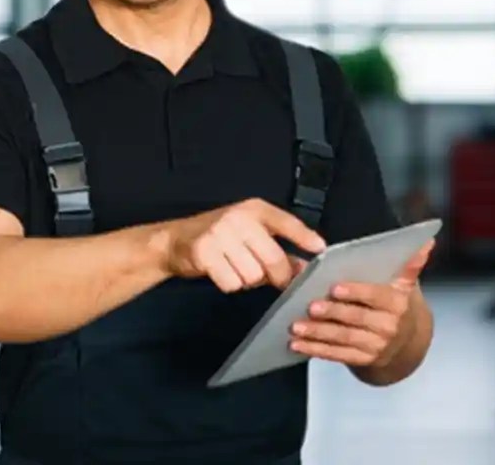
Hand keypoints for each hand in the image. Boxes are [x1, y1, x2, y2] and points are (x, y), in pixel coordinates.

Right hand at [164, 198, 326, 292]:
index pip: (285, 222)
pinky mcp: (204, 253)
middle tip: (272, 280)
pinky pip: (232, 283)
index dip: (303, 236)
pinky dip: (229, 284)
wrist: (174, 240)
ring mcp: (220, 234)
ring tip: (235, 267)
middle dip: (277, 276)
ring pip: (253, 275)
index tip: (320, 248)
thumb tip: (303, 267)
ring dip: (247, 280)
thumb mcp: (248, 234)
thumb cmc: (218, 238)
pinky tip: (220, 272)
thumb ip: (276, 248)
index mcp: (253, 209)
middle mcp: (238, 218)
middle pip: (273, 259)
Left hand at [288, 240, 433, 366]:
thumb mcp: (404, 283)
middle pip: (356, 318)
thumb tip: (426, 241)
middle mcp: (388, 327)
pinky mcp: (362, 360)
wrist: (406, 342)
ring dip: (318, 333)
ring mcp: (375, 346)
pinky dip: (315, 350)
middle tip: (310, 307)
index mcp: (397, 303)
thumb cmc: (396, 304)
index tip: (334, 288)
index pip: (375, 296)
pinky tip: (297, 344)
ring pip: (343, 338)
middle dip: (332, 313)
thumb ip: (409, 263)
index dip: (355, 292)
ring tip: (296, 326)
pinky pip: (336, 355)